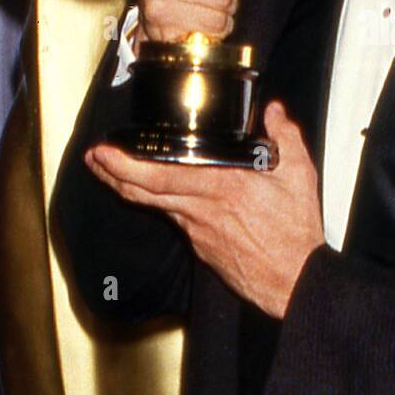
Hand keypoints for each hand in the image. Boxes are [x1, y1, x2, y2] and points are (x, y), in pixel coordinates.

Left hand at [85, 101, 323, 318]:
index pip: (159, 175)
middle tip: (95, 157)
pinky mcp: (201, 247)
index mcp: (222, 187)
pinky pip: (176, 219)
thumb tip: (274, 112)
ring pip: (155, 205)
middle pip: (143, 192)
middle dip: (111, 173)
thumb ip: (285, 137)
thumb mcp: (300, 176)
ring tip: (114, 171)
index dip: (124, 164)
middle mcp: (201, 210)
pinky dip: (161, 204)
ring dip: (130, 187)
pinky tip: (160, 196)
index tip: (104, 152)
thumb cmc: (295, 234)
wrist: (294, 281)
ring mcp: (197, 232)